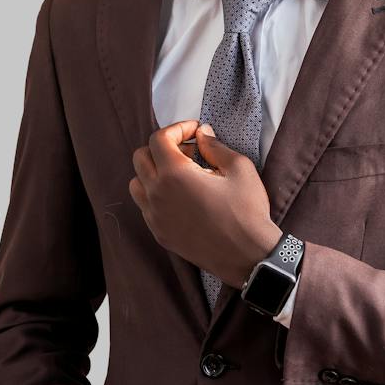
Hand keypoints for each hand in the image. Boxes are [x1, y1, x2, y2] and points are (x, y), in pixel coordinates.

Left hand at [128, 119, 281, 287]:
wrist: (247, 255)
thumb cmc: (246, 211)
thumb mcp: (239, 168)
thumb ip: (215, 146)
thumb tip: (203, 134)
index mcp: (175, 174)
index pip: (158, 139)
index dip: (177, 128)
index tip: (195, 131)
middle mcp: (157, 193)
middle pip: (141, 157)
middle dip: (163, 147)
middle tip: (190, 152)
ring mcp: (154, 216)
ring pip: (137, 182)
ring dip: (154, 172)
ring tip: (182, 175)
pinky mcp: (159, 233)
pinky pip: (145, 206)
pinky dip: (156, 195)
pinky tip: (181, 198)